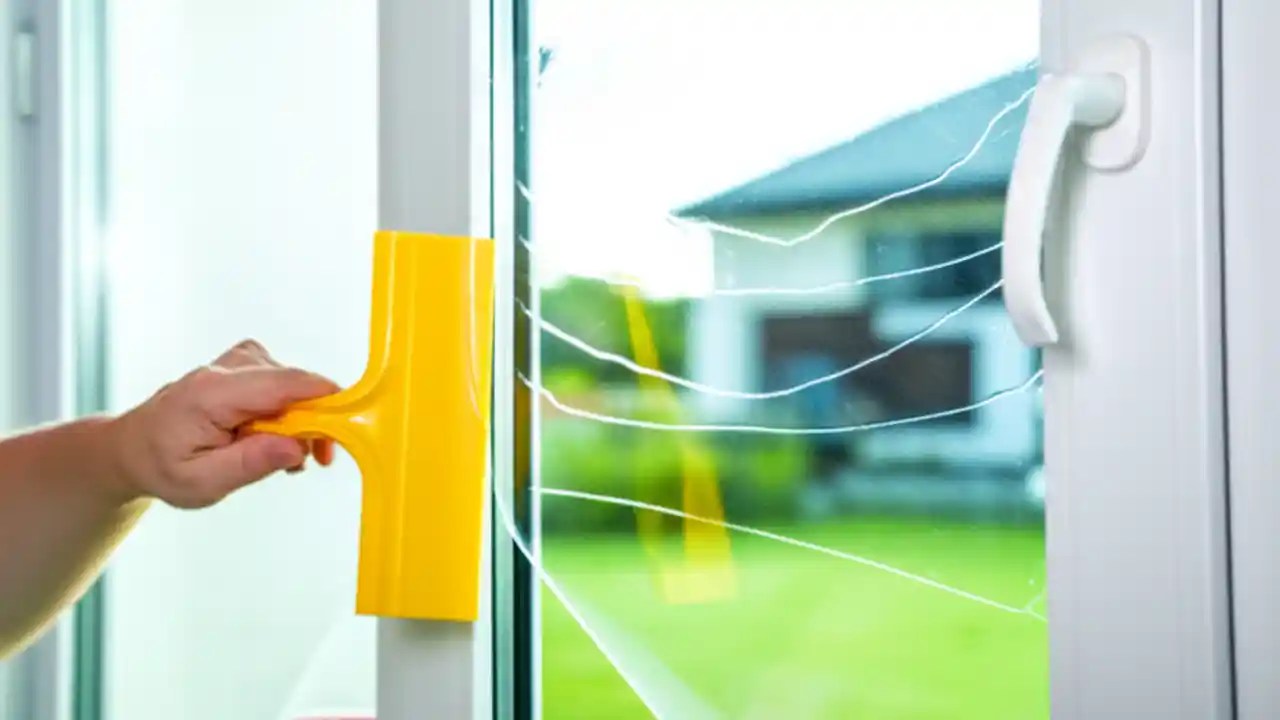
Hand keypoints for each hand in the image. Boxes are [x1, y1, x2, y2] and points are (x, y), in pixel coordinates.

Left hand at [110, 340, 339, 508]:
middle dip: (314, 422)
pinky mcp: (245, 365)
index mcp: (211, 393)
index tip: (345, 429)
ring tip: (282, 453)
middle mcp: (225, 369)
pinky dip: (290, 410)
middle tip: (312, 461)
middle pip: (295, 384)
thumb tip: (297, 447)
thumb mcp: (201, 482)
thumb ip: (249, 464)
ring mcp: (237, 362)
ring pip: (294, 384)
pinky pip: (285, 383)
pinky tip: (274, 435)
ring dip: (301, 420)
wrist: (134, 448)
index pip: (283, 383)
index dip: (324, 401)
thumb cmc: (163, 466)